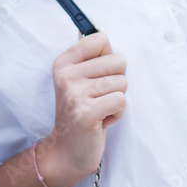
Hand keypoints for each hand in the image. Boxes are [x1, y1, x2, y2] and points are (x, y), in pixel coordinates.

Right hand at [42, 32, 125, 186]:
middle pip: (118, 61)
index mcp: (64, 62)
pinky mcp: (86, 113)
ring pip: (122, 82)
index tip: (96, 76)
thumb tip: (104, 36)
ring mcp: (74, 94)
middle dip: (117, 82)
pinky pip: (120, 100)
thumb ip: (91, 58)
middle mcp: (66, 75)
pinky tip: (102, 120)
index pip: (101, 39)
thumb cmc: (81, 111)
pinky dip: (117, 113)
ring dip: (116, 99)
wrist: (67, 150)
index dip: (108, 60)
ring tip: (100, 109)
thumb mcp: (78, 79)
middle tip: (99, 97)